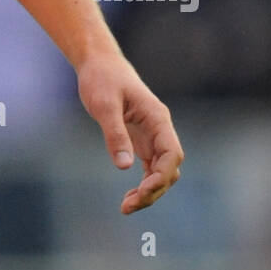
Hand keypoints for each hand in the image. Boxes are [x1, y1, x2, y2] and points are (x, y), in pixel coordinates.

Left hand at [77, 54, 183, 214]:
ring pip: (162, 172)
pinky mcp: (141, 140)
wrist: (99, 63)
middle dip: (154, 190)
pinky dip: (144, 184)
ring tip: (126, 206)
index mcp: (157, 118)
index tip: (141, 191)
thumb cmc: (101, 78)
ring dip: (149, 191)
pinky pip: (150, 168)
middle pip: (169, 168)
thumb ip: (114, 134)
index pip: (171, 154)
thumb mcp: (104, 104)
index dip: (161, 176)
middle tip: (127, 206)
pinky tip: (130, 196)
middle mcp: (160, 129)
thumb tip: (124, 167)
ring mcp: (152, 136)